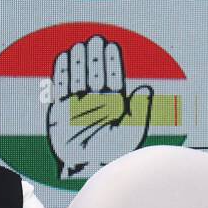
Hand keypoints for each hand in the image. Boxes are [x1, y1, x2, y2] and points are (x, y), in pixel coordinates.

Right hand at [45, 35, 152, 177]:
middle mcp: (96, 100)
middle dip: (95, 56)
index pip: (113, 77)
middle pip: (95, 73)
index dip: (112, 61)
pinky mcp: (61, 110)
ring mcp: (78, 104)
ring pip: (78, 76)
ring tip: (80, 45)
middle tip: (95, 40)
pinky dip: (62, 72)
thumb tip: (146, 88)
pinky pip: (61, 86)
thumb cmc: (112, 153)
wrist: (87, 167)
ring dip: (79, 60)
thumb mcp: (131, 131)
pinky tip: (63, 57)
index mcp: (114, 104)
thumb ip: (139, 109)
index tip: (111, 46)